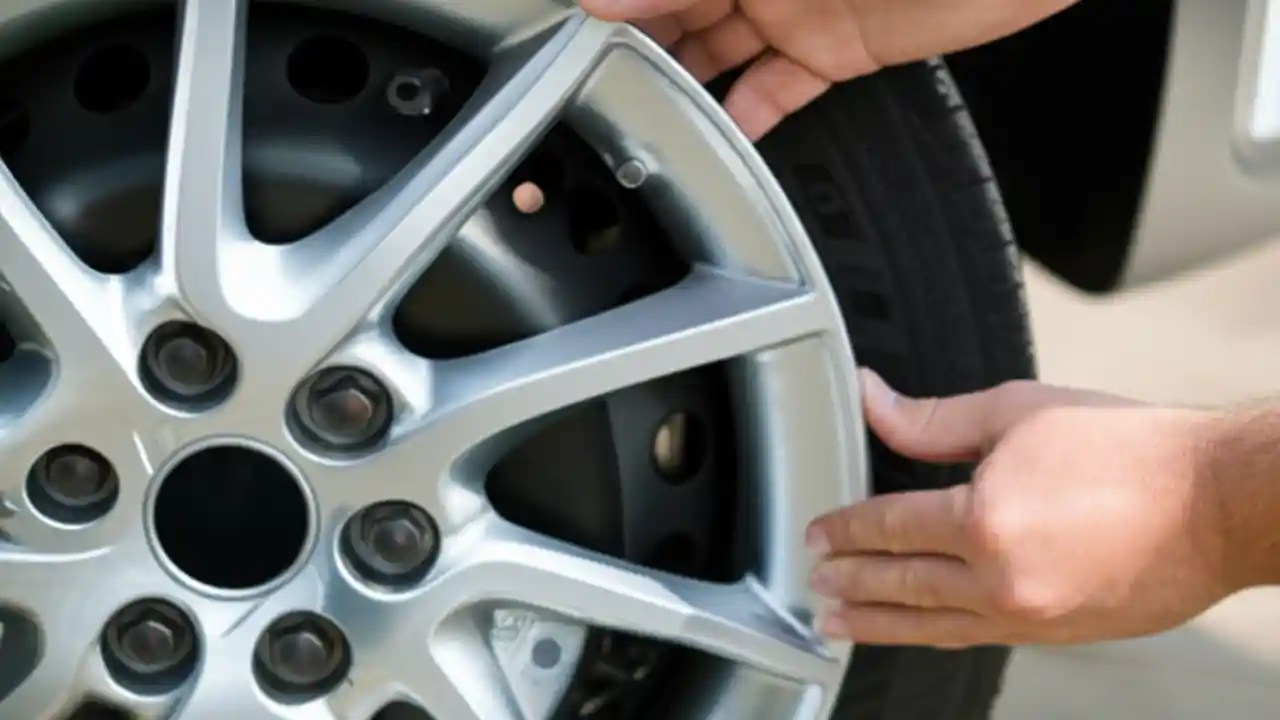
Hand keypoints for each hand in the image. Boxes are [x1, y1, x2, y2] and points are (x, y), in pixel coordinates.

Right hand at [580, 0, 1078, 139]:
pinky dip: (745, 116)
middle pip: (674, 12)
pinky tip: (715, 138)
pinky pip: (775, 90)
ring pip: (715, 54)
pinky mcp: (839, 49)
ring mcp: (796, 6)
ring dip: (681, 88)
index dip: (609, 9)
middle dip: (634, 48)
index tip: (566, 42)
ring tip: (638, 125)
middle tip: (590, 93)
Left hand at [805, 370, 1249, 647]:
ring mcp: (1026, 614)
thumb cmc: (1133, 453)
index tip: (819, 530)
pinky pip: (971, 637)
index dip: (844, 528)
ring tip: (838, 621)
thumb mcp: (1017, 412)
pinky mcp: (1051, 631)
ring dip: (875, 621)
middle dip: (848, 579)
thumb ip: (931, 418)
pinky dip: (929, 633)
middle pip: (899, 582)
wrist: (1216, 503)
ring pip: (928, 622)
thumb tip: (874, 399)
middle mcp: (1000, 577)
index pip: (888, 525)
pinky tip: (912, 629)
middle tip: (813, 577)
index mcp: (985, 519)